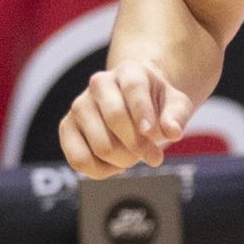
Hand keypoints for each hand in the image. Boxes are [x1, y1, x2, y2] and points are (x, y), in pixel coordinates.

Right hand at [59, 62, 194, 176]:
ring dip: (124, 160)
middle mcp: (99, 83)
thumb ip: (177, 116)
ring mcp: (79, 105)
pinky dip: (100, 171)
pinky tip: (114, 165)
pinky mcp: (66, 127)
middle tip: (155, 157)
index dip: (143, 112)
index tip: (153, 134)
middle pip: (115, 118)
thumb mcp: (176, 105)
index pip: (133, 88)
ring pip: (100, 145)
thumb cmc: (156, 104)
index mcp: (129, 71)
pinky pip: (78, 160)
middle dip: (138, 145)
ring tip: (133, 156)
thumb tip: (173, 132)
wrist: (133, 104)